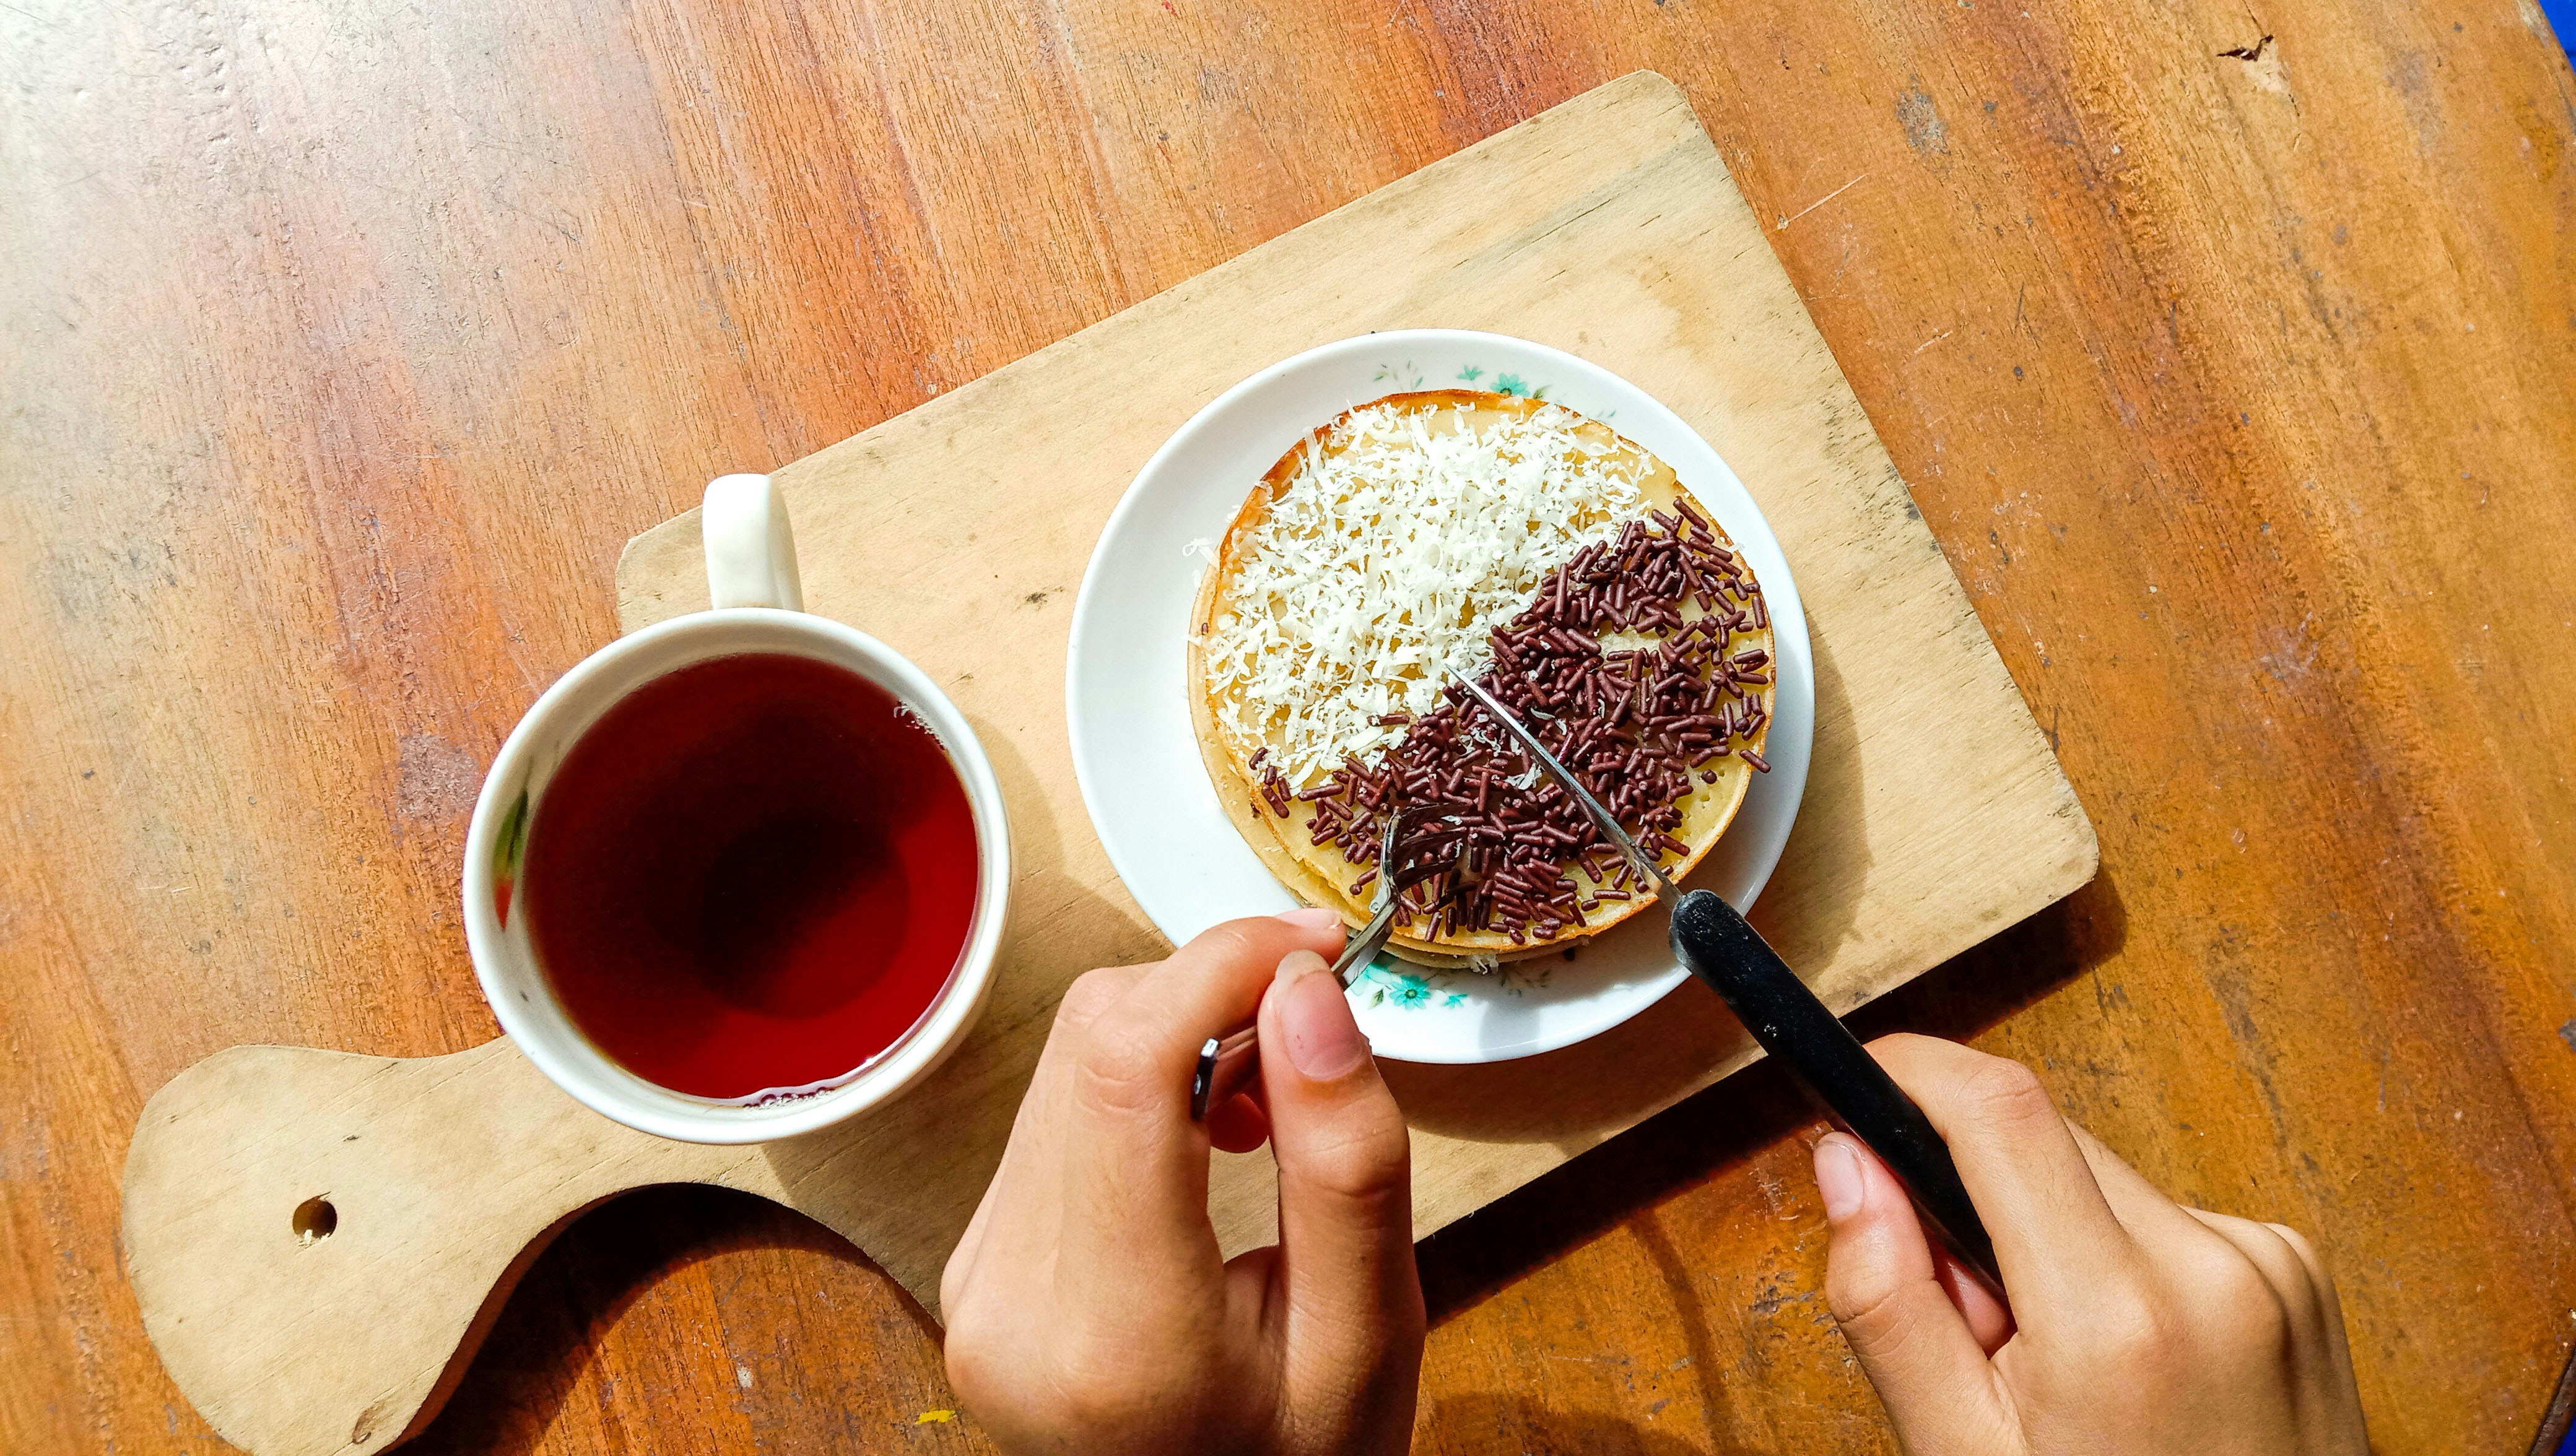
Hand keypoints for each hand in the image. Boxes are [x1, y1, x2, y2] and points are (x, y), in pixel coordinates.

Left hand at [941, 910, 1423, 1454]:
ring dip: (1178, 1035)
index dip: (1220, 963)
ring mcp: (978, 1281)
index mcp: (1114, 1325)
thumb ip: (1346, 1165)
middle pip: (1089, 1041)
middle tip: (1318, 1037)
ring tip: (1273, 1110)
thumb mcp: (1371, 1338)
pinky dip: (1139, 1087)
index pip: (1123, 1061)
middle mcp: (1011, 1296)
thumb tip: (1306, 990)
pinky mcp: (978, 1262)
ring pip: (1065, 1059)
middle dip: (1211, 993)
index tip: (1317, 949)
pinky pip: (1051, 1110)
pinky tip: (1211, 1141)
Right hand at [1814, 1034, 2365, 1453]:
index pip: (1998, 1109)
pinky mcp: (2297, 1271)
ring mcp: (2272, 1265)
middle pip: (2044, 1144)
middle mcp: (2215, 1266)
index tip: (1858, 1083)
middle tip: (1968, 1327)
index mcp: (2120, 1315)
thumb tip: (1846, 1161)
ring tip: (2061, 1368)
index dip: (1911, 1072)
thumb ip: (1890, 1303)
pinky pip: (2166, 1219)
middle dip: (1973, 1199)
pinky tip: (2130, 1361)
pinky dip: (2121, 1262)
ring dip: (2050, 1236)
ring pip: (2101, 1181)